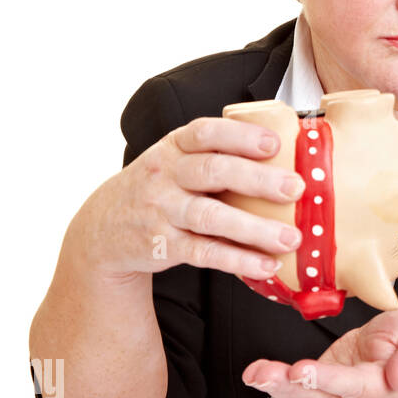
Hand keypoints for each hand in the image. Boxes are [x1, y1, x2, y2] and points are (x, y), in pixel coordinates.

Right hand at [75, 116, 305, 282]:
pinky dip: (237, 260)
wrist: (102, 228)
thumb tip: (287, 161)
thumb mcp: (176, 161)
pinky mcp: (161, 246)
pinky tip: (266, 264)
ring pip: (210, 217)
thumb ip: (218, 157)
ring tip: (291, 238)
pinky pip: (203, 253)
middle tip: (296, 188)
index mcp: (174, 147)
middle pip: (213, 172)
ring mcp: (161, 211)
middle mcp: (165, 175)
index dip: (240, 136)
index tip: (275, 143)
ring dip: (254, 228)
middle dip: (257, 179)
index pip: (205, 133)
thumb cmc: (161, 188)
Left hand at [241, 306, 397, 397]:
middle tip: (265, 373)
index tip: (303, 371)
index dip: (328, 381)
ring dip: (279, 387)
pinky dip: (279, 385)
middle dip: (292, 386)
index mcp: (389, 390)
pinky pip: (301, 396)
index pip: (356, 388)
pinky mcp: (328, 395)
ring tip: (256, 372)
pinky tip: (260, 374)